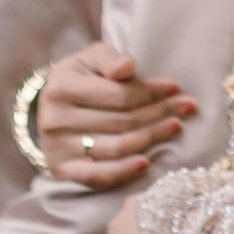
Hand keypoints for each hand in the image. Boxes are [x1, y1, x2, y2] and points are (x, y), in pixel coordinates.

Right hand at [37, 41, 195, 188]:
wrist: (47, 107)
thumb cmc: (78, 78)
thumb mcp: (90, 58)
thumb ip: (110, 59)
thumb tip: (127, 66)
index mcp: (62, 88)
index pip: (119, 94)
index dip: (151, 92)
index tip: (176, 87)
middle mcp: (56, 120)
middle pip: (121, 121)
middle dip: (159, 113)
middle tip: (187, 107)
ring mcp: (58, 149)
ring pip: (116, 147)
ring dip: (151, 138)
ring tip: (175, 126)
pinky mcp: (62, 170)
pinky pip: (98, 175)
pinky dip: (124, 171)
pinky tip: (146, 162)